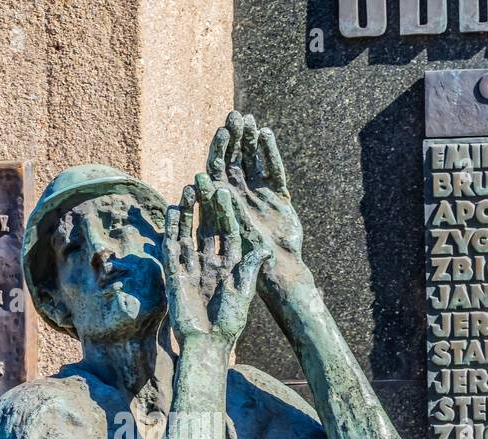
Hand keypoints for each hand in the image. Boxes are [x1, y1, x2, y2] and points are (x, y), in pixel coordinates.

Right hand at [163, 181, 268, 347]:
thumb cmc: (229, 323)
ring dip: (189, 210)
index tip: (223, 190)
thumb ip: (250, 269)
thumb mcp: (244, 293)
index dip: (225, 211)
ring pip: (189, 232)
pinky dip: (172, 229)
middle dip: (206, 203)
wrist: (207, 344)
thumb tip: (266, 249)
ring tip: (189, 187)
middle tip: (203, 177)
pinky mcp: (175, 275)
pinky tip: (173, 211)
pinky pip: (172, 247)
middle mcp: (211, 262)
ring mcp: (192, 267)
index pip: (228, 231)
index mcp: (230, 265)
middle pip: (207, 226)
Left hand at [204, 111, 305, 297]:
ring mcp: (257, 196)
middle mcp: (238, 198)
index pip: (215, 175)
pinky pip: (273, 171)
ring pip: (251, 164)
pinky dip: (270, 154)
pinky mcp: (277, 197)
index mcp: (222, 207)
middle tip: (234, 116)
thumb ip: (221, 214)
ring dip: (249, 142)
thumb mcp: (232, 241)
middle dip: (233, 141)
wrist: (280, 272)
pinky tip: (266, 134)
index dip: (218, 152)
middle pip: (232, 164)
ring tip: (248, 119)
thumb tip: (207, 188)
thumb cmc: (250, 261)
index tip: (221, 131)